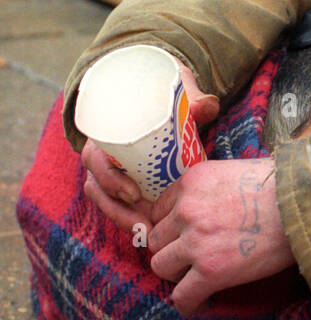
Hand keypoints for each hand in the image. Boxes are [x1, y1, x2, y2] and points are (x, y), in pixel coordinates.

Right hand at [82, 63, 218, 232]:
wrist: (153, 90)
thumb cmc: (160, 90)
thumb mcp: (174, 86)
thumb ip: (190, 95)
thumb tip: (207, 106)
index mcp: (105, 130)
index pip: (94, 158)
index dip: (109, 178)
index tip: (133, 193)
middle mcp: (102, 152)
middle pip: (98, 188)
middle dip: (118, 210)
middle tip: (145, 224)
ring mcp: (110, 169)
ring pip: (106, 201)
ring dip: (124, 219)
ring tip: (148, 234)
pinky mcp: (121, 180)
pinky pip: (117, 204)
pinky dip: (130, 218)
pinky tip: (149, 232)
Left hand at [146, 158, 295, 313]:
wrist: (304, 204)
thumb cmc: (280, 185)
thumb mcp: (234, 170)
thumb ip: (211, 188)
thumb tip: (211, 205)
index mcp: (191, 182)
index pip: (159, 210)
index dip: (171, 226)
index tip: (183, 236)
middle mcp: (186, 210)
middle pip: (156, 239)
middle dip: (171, 249)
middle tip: (191, 257)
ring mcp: (196, 241)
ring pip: (160, 266)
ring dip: (177, 274)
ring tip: (196, 278)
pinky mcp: (211, 271)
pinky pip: (181, 296)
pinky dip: (188, 303)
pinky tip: (201, 302)